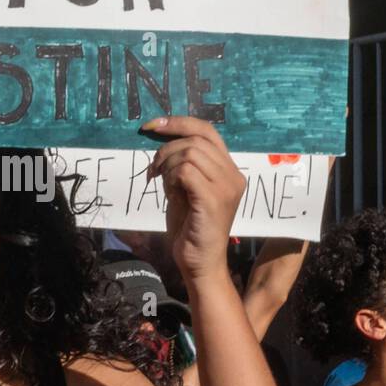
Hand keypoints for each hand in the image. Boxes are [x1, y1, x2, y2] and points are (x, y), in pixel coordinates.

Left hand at [141, 116, 244, 284]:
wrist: (200, 263)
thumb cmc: (190, 228)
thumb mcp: (186, 189)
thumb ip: (183, 165)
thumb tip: (162, 142)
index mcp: (230, 170)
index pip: (207, 130)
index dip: (178, 122)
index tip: (152, 126)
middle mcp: (233, 175)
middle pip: (195, 139)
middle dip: (166, 149)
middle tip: (153, 170)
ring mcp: (226, 187)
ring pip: (189, 152)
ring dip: (166, 165)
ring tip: (162, 184)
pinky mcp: (213, 200)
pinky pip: (185, 171)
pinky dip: (170, 178)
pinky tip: (169, 193)